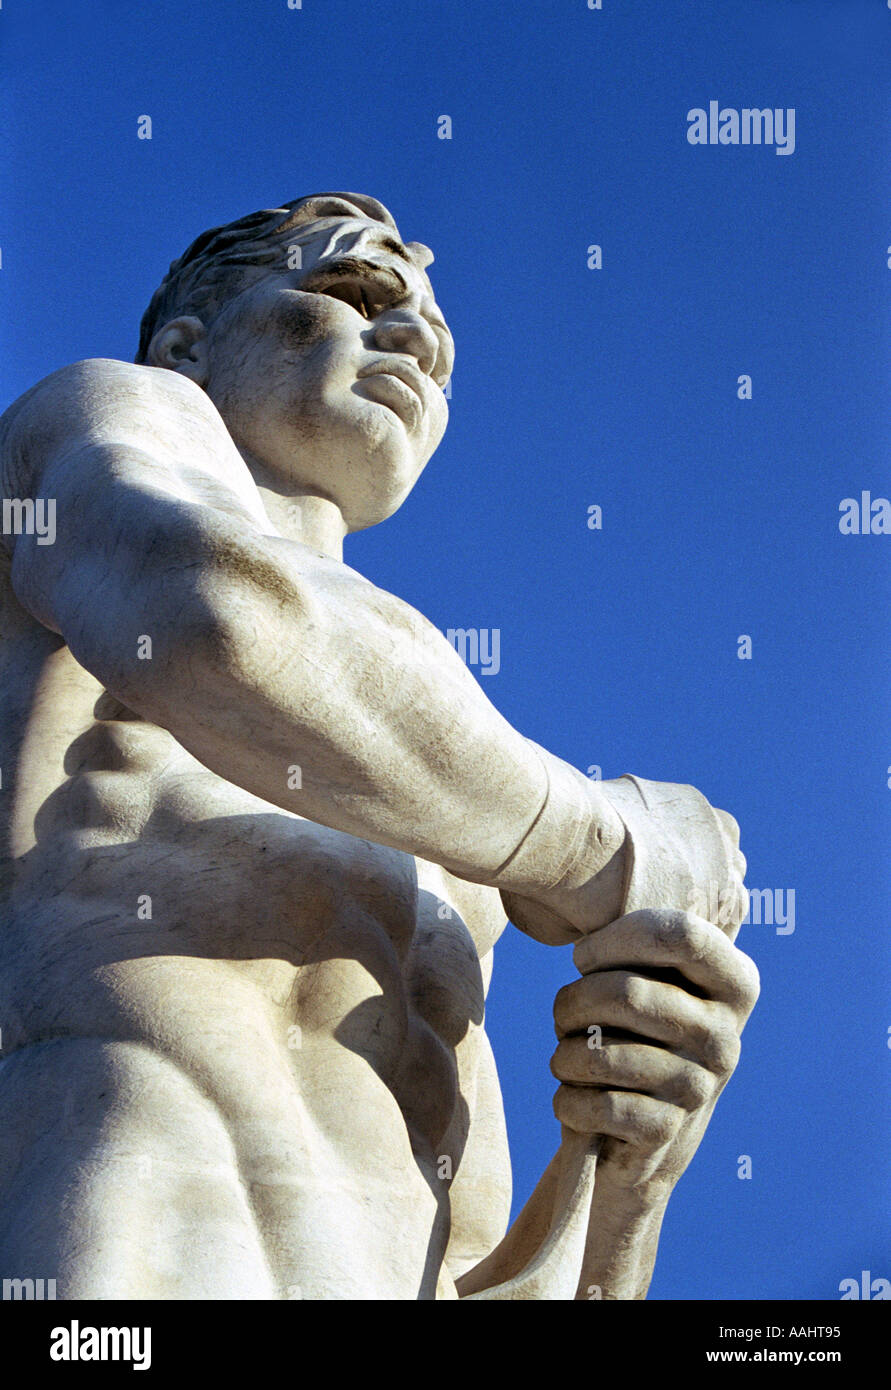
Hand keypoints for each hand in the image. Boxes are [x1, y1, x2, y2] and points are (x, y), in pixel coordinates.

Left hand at [550, 907, 759, 1194]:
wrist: (639, 1138)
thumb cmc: (631, 1033)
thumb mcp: (649, 979)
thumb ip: (636, 942)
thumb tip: (584, 897)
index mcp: (734, 982)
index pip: (681, 933)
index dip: (615, 938)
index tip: (584, 956)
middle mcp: (728, 1035)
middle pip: (627, 992)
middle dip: (572, 1001)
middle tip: (562, 1014)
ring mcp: (701, 1087)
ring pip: (601, 1052)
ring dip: (563, 1055)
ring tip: (565, 1058)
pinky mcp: (668, 1133)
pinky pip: (597, 1105)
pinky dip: (566, 1101)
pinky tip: (570, 1100)